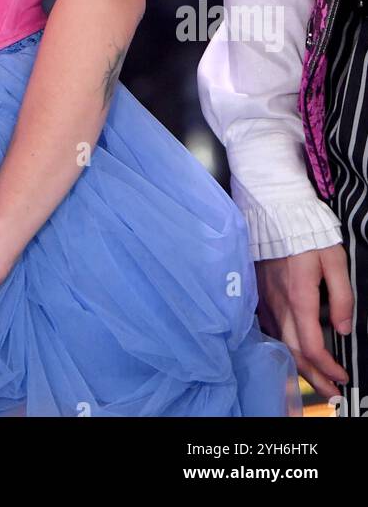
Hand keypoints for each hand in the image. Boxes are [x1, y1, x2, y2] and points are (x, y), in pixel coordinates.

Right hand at [255, 243, 352, 400]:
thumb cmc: (306, 233)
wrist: (273, 210)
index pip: (312, 346)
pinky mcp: (259, 294)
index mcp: (298, 297)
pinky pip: (270, 330)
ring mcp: (266, 300)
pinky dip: (284, 348)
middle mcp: (278, 304)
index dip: (328, 367)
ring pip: (280, 344)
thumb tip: (342, 328)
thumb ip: (342, 296)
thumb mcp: (334, 260)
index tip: (343, 376)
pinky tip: (292, 352)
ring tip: (315, 379)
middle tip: (332, 393)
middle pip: (294, 353)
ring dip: (298, 367)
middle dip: (315, 378)